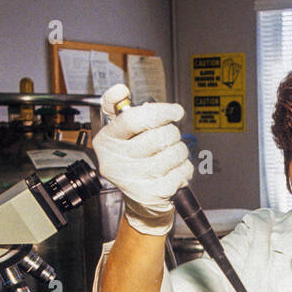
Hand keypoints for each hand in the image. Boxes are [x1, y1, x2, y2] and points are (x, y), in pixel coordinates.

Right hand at [92, 102, 193, 234]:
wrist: (139, 201)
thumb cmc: (132, 161)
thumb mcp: (119, 133)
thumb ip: (118, 108)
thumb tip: (119, 90)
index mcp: (107, 141)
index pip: (133, 118)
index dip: (160, 111)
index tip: (175, 111)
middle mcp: (116, 161)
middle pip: (159, 135)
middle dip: (172, 134)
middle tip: (168, 140)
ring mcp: (134, 179)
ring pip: (175, 152)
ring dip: (180, 152)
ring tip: (169, 157)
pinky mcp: (153, 194)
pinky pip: (183, 171)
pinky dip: (184, 169)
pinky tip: (173, 172)